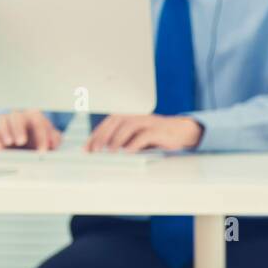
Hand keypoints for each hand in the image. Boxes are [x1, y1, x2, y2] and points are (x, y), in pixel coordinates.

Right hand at [0, 110, 61, 149]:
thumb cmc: (40, 137)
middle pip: (17, 117)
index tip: (42, 150)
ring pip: (3, 120)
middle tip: (22, 141)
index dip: (40, 136)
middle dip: (19, 128)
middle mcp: (19, 117)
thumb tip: (53, 142)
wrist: (30, 141)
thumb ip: (55, 139)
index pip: (37, 121)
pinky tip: (0, 148)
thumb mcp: (51, 138)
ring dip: (5, 131)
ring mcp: (7, 124)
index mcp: (34, 116)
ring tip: (9, 142)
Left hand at [84, 114, 203, 152]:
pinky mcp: (159, 130)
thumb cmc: (154, 136)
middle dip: (103, 136)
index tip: (86, 148)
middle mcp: (136, 117)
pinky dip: (135, 143)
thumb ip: (120, 141)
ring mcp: (148, 122)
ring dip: (117, 139)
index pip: (107, 124)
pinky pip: (145, 134)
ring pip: (128, 126)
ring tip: (109, 151)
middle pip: (115, 122)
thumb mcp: (135, 138)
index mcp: (128, 117)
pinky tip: (128, 151)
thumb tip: (100, 151)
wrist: (180, 132)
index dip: (96, 135)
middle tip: (95, 150)